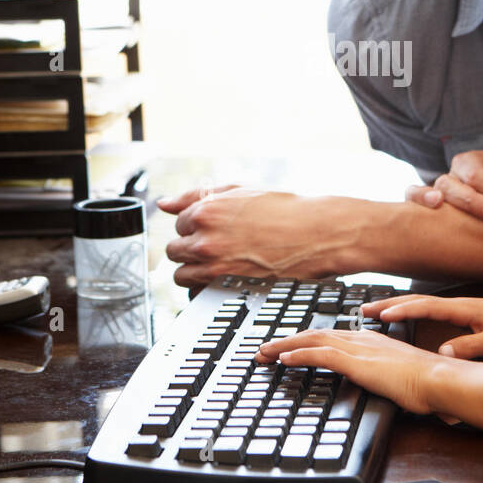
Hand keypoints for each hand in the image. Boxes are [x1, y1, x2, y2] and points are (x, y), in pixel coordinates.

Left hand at [157, 186, 356, 286]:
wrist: (318, 233)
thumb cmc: (284, 209)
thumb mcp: (240, 190)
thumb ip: (196, 195)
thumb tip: (164, 204)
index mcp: (205, 211)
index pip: (179, 223)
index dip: (196, 226)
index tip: (213, 230)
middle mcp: (205, 239)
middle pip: (174, 250)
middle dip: (190, 248)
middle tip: (216, 247)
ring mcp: (215, 265)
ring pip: (181, 274)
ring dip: (193, 269)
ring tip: (218, 264)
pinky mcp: (228, 285)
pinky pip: (197, 293)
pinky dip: (205, 288)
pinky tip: (223, 278)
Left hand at [256, 329, 450, 414]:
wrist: (439, 379)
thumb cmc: (427, 382)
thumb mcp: (399, 375)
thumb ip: (385, 374)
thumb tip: (381, 382)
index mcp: (371, 340)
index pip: (331, 336)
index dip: (306, 341)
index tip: (288, 348)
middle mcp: (362, 339)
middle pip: (316, 334)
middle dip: (288, 340)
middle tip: (265, 349)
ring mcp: (359, 348)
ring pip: (312, 340)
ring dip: (285, 346)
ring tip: (264, 353)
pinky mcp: (357, 362)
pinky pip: (321, 355)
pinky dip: (299, 355)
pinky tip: (284, 360)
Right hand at [363, 294, 482, 358]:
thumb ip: (472, 346)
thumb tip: (443, 353)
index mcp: (462, 308)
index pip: (425, 307)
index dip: (402, 311)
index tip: (381, 316)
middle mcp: (455, 304)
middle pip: (415, 300)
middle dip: (388, 304)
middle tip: (362, 310)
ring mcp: (456, 307)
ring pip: (418, 303)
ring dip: (394, 305)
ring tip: (372, 312)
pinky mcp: (459, 313)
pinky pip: (426, 309)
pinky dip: (407, 310)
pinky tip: (400, 317)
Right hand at [405, 140, 482, 220]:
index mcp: (471, 162)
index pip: (478, 175)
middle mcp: (452, 177)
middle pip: (453, 186)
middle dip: (473, 201)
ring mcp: (441, 194)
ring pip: (436, 194)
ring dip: (448, 205)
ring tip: (447, 208)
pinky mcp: (435, 212)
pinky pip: (414, 202)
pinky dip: (417, 200)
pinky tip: (432, 208)